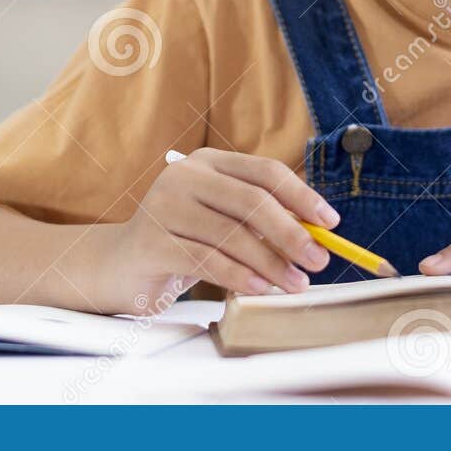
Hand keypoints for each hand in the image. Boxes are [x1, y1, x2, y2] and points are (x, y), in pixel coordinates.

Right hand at [103, 148, 336, 312]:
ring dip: (271, 262)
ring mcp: (164, 206)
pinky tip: (260, 288)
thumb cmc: (183, 241)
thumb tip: (317, 233)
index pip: (264, 171)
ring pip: (232, 234)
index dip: (302, 196)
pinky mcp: (152, 242)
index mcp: (208, 162)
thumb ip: (260, 219)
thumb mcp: (222, 220)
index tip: (330, 223)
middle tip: (318, 260)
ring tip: (295, 284)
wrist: (119, 264)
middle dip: (292, 233)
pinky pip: (206, 260)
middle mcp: (184, 176)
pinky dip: (239, 276)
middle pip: (251, 201)